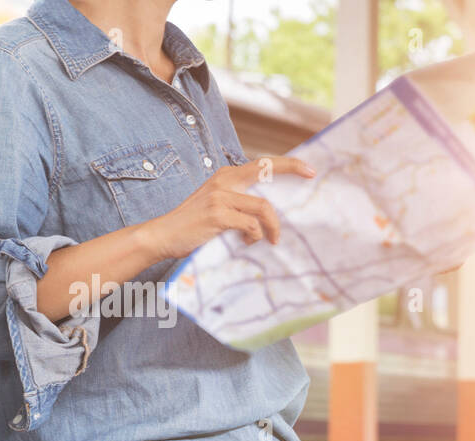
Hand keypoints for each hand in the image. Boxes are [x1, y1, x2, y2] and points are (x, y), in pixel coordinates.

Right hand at [136, 156, 315, 259]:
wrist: (163, 234)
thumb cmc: (194, 225)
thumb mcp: (218, 206)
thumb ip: (240, 204)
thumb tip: (270, 214)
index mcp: (226, 177)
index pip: (261, 164)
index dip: (287, 164)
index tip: (309, 169)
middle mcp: (224, 181)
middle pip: (265, 169)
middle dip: (291, 168)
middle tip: (312, 177)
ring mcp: (220, 196)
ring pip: (263, 207)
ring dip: (272, 227)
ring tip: (270, 239)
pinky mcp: (218, 214)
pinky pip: (251, 225)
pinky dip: (255, 236)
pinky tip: (246, 242)